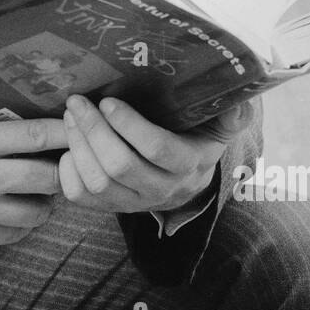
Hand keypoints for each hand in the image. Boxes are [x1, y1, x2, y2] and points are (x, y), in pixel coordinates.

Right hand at [0, 106, 66, 247]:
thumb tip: (35, 105)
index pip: (39, 135)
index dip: (66, 133)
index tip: (79, 128)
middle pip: (49, 178)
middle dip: (63, 170)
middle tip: (65, 163)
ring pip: (38, 213)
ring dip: (46, 201)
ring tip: (41, 189)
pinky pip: (15, 234)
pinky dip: (23, 222)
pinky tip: (17, 207)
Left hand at [58, 94, 251, 215]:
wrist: (183, 185)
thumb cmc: (195, 141)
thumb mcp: (218, 127)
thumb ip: (230, 114)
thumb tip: (240, 101)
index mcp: (188, 164)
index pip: (157, 149)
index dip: (130, 126)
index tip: (109, 101)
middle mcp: (161, 188)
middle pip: (120, 165)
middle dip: (94, 130)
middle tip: (78, 102)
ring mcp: (134, 202)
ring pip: (98, 181)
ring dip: (78, 146)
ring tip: (70, 116)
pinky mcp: (110, 207)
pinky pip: (81, 196)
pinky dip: (68, 170)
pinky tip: (68, 146)